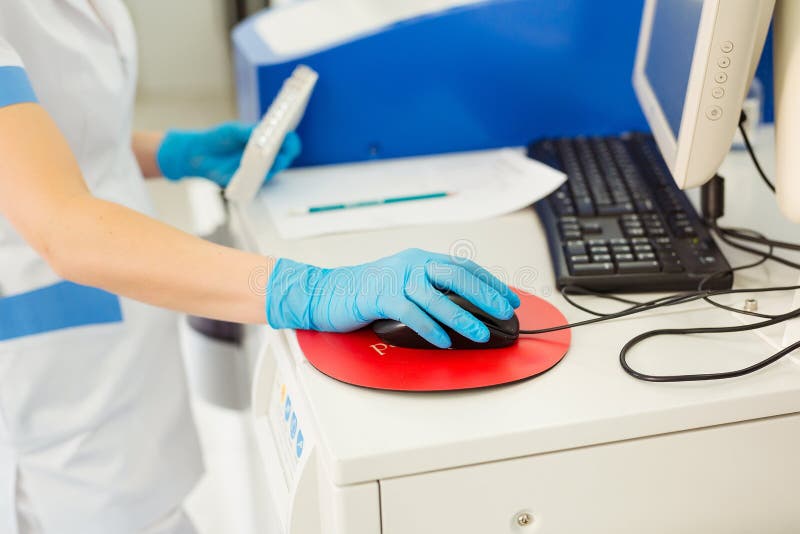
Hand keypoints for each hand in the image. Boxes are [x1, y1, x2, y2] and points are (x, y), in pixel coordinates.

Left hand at [156, 122, 300, 186]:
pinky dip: (262, 176)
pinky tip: (259, 171)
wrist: (200, 155)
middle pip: (286, 155)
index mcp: (265, 138)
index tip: (289, 135)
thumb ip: (247, 131)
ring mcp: (260, 168)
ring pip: (276, 168)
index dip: (290, 137)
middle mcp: (266, 154)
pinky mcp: (250, 181)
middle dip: (288, 151)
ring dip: (277, 164)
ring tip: (273, 160)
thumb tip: (262, 131)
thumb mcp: (232, 130)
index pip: (286, 138)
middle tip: (284, 149)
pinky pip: (261, 180)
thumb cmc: (218, 139)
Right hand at [265, 248, 520, 347]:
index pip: (463, 267)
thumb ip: (428, 289)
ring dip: (462, 317)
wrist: (325, 291)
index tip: (508, 298)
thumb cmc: (364, 291)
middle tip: (504, 313)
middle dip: (485, 295)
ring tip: (480, 334)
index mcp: (420, 259)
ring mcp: (395, 278)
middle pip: (457, 276)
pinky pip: (412, 312)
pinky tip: (443, 341)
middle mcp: (411, 264)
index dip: (490, 282)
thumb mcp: (401, 283)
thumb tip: (462, 307)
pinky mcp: (380, 296)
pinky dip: (430, 328)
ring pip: (437, 297)